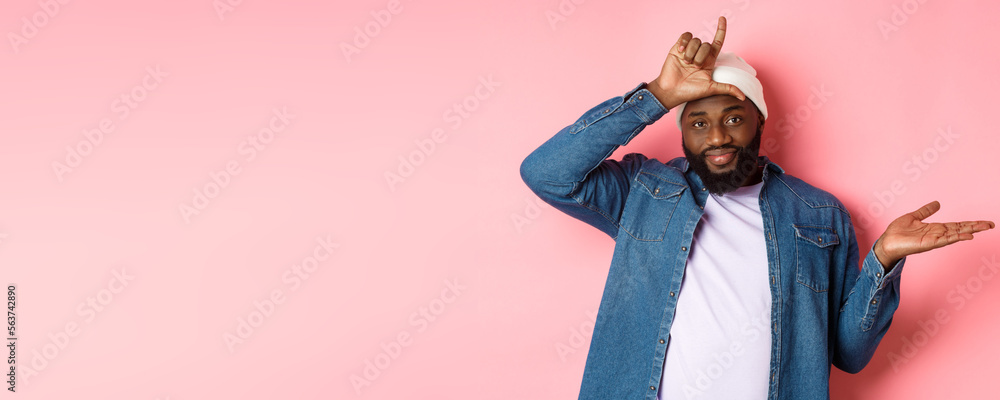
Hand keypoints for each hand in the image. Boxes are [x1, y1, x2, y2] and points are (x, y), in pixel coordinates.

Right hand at [647, 16, 745, 109]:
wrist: (671, 92)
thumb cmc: (690, 92)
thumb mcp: (711, 89)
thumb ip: (728, 88)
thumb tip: (743, 97)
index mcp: (708, 61)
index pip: (717, 42)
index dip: (721, 29)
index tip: (722, 18)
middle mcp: (699, 54)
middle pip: (706, 44)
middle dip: (701, 56)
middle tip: (693, 68)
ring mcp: (688, 51)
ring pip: (696, 40)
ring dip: (691, 53)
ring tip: (685, 64)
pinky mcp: (677, 48)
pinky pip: (685, 36)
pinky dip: (684, 42)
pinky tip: (680, 51)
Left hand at [873, 201, 994, 269]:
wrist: (886, 242)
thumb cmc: (897, 232)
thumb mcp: (913, 217)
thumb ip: (926, 211)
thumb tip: (937, 203)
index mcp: (935, 228)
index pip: (957, 225)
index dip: (970, 223)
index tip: (984, 222)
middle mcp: (937, 234)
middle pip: (960, 229)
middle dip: (975, 226)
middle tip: (991, 225)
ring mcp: (934, 239)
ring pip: (956, 234)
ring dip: (970, 230)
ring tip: (984, 228)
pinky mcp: (929, 244)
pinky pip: (946, 240)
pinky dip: (957, 237)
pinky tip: (967, 236)